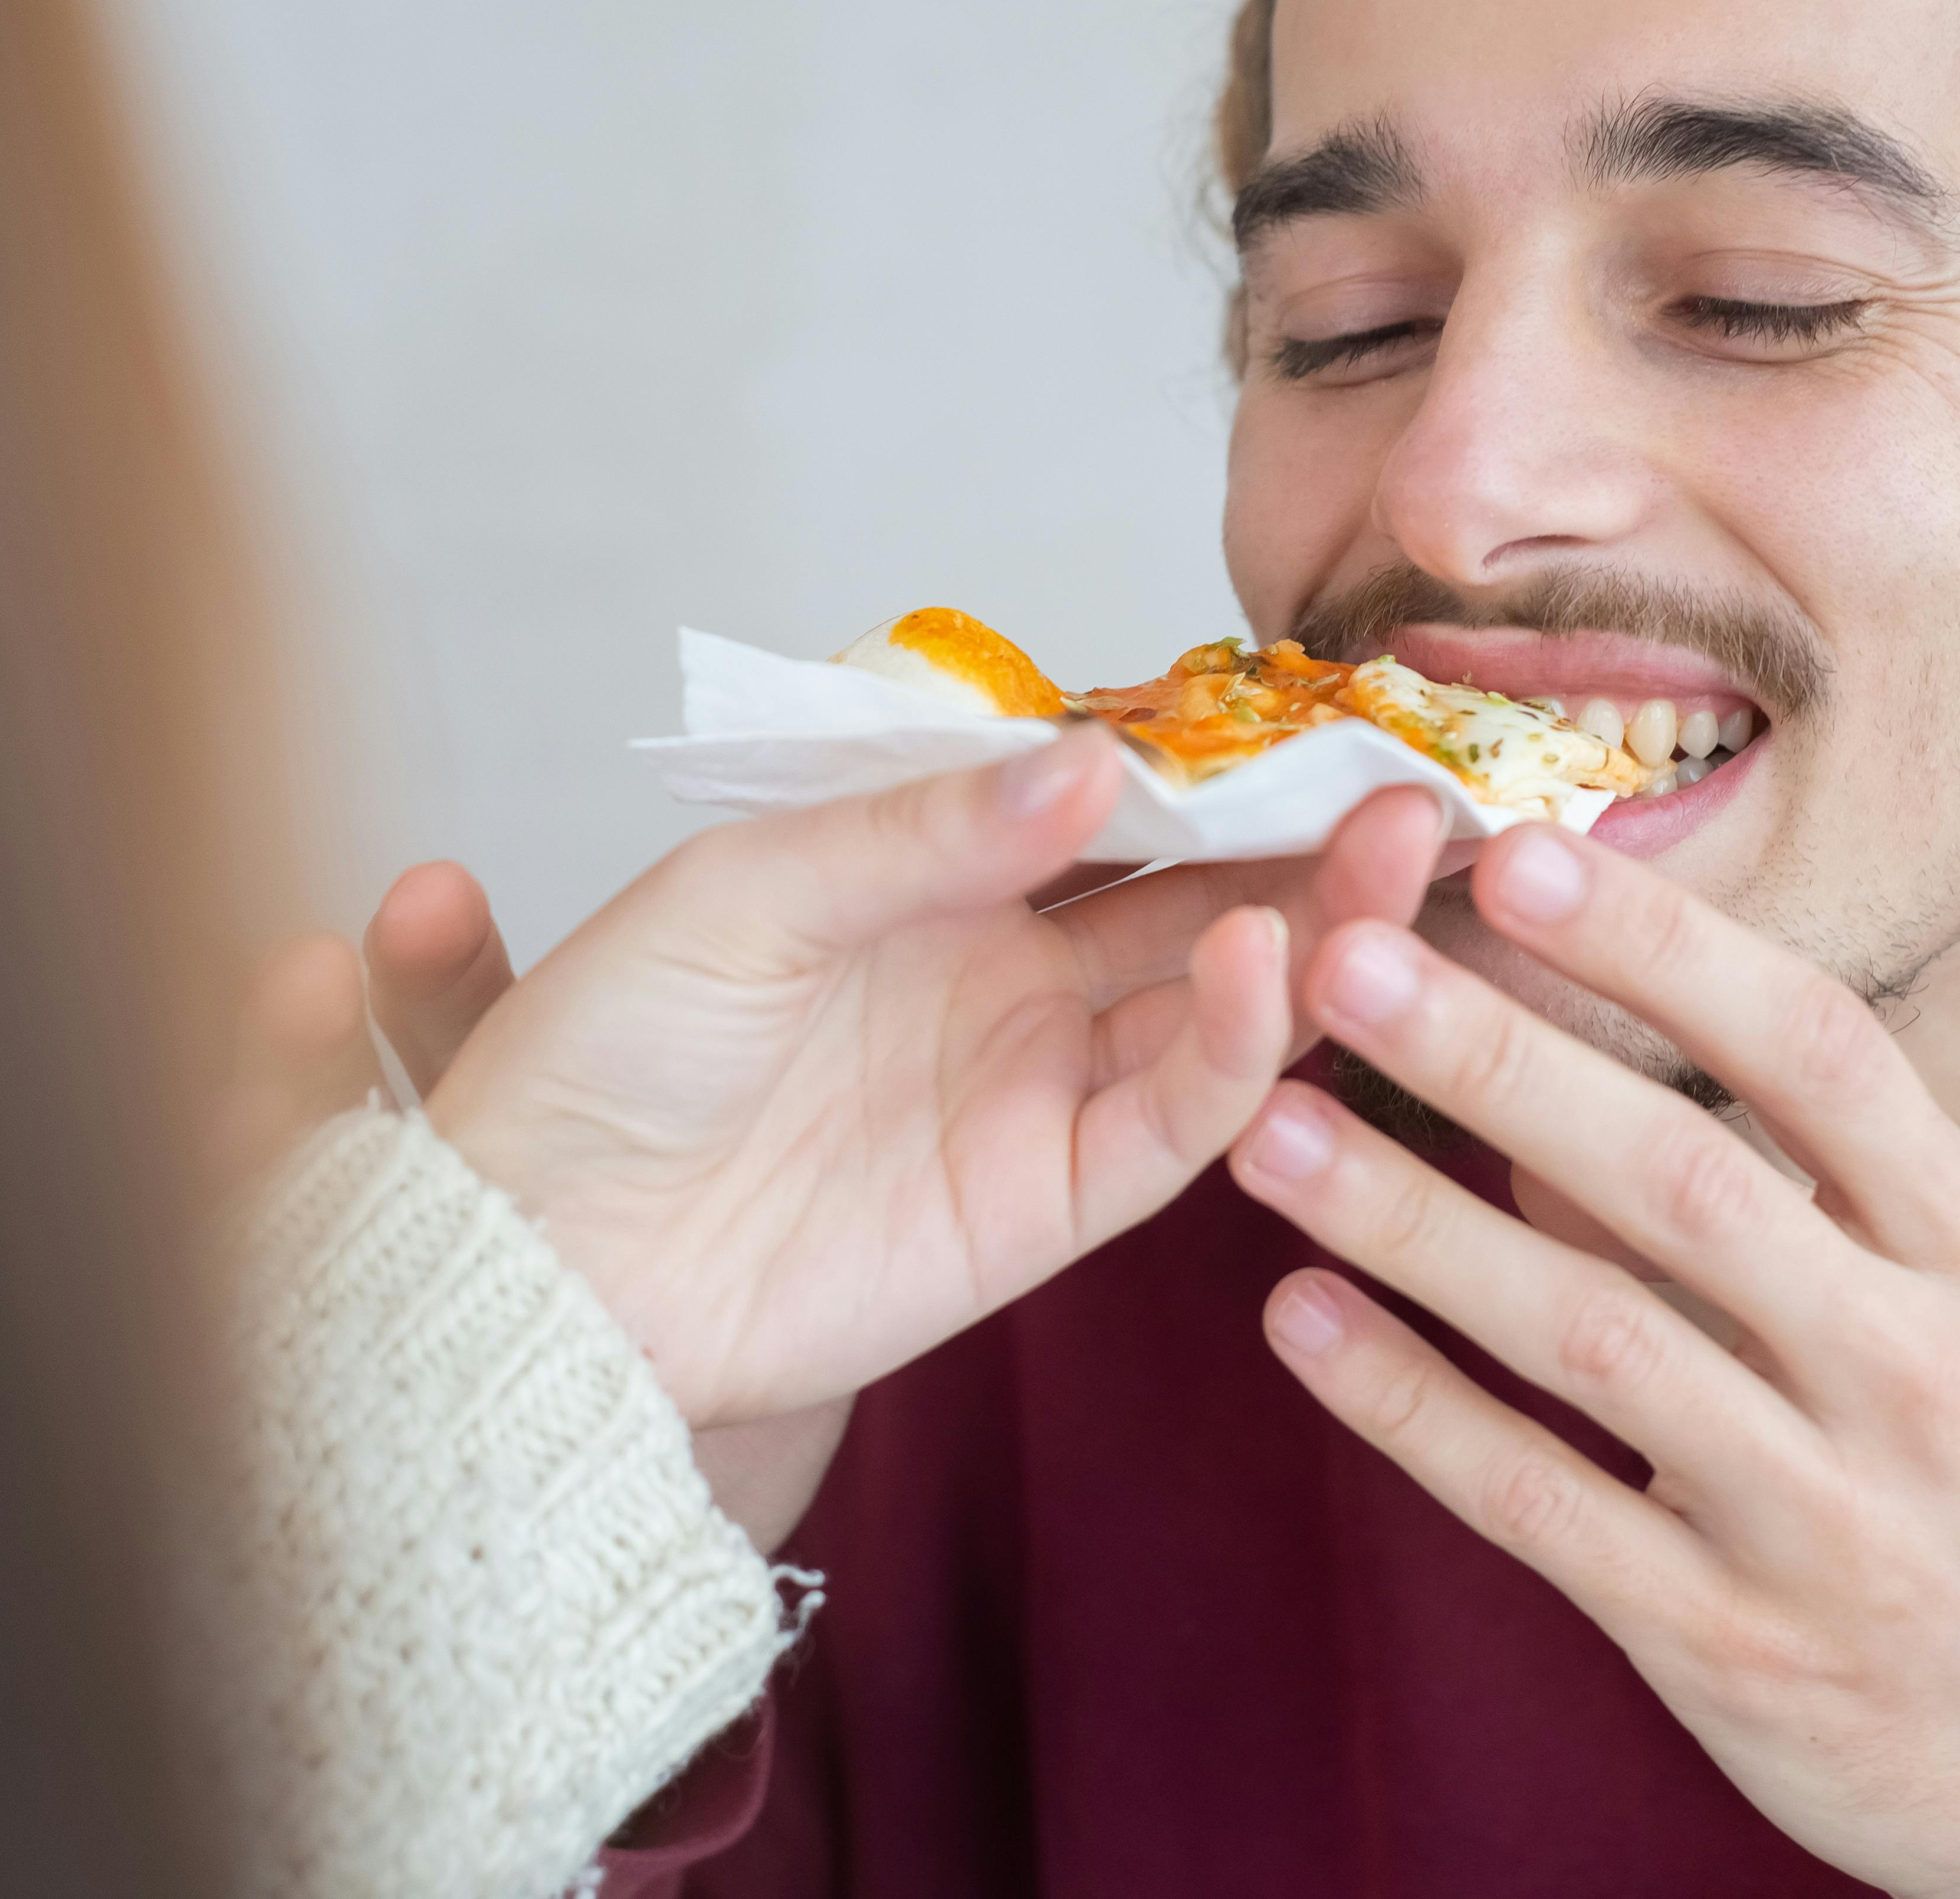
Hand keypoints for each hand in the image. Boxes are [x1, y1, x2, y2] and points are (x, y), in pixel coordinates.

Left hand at [416, 737, 1440, 1502]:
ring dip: (1315, 926)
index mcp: (935, 876)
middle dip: (1312, 835)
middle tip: (1420, 778)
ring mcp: (1040, 1083)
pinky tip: (1275, 963)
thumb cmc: (603, 1055)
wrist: (539, 1259)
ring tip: (1395, 849)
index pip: (1115, 800)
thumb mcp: (744, 895)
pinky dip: (1239, 1045)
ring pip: (1222, 997)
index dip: (1222, 754)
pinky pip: (1175, 1116)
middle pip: (1200, 891)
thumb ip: (922, 830)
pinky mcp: (1050, 1196)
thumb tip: (1094, 755)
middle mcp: (1011, 971)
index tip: (1330, 701)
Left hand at [1228, 821, 1959, 1898]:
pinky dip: (1410, 1411)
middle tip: (1346, 958)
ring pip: (1591, 1340)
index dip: (1668, 948)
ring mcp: (1820, 1518)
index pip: (1821, 1057)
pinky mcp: (1731, 1648)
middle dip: (1500, 1059)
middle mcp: (1908, 1371)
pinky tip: (1298, 1320)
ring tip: (1268, 1133)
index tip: (1524, 850)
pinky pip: (1542, 1510)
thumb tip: (1565, 1066)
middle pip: (1682, 1180)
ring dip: (1415, 1227)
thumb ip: (1789, 1198)